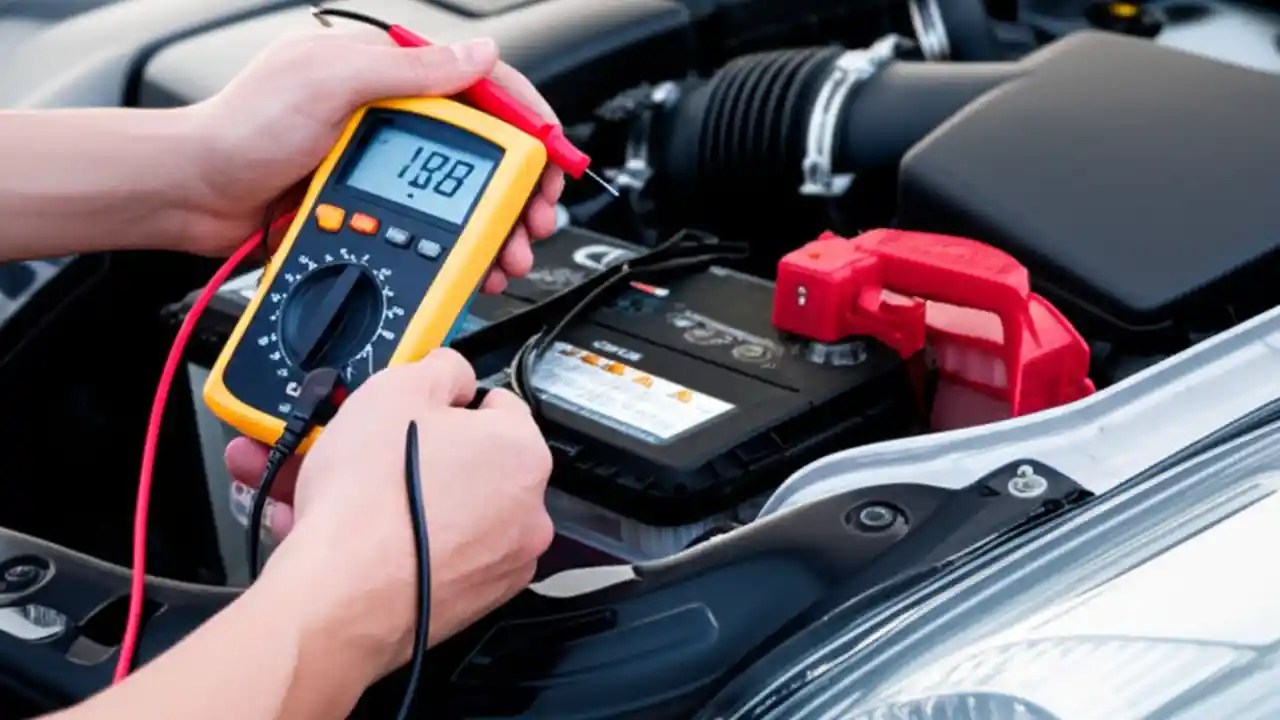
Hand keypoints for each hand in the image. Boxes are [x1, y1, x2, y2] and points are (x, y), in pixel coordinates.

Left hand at [187, 29, 563, 292]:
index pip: (481, 85)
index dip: (528, 120)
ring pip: (465, 194)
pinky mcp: (372, 205)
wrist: (193, 192)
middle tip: (537, 220)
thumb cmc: (242, 128)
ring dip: (498, 227)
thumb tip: (478, 54)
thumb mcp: (331, 84)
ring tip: (510, 253)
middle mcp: (394, 114)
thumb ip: (408, 71)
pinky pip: (432, 226)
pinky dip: (460, 248)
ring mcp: (385, 163)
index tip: (554, 157)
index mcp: (389, 71)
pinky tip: (474, 264)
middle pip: (486, 149)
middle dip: (521, 189)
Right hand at [230, 349, 553, 673]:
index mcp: (522, 454)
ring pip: (432, 510)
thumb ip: (439, 370)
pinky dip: (380, 539)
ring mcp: (496, 563)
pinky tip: (321, 524)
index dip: (448, 402)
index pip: (497, 407)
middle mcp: (524, 513)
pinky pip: (420, 553)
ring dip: (377, 493)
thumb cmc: (369, 502)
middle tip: (356, 445)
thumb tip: (452, 372)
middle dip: (402, 450)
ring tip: (311, 482)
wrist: (338, 601)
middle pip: (460, 463)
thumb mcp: (397, 391)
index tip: (414, 408)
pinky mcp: (461, 602)